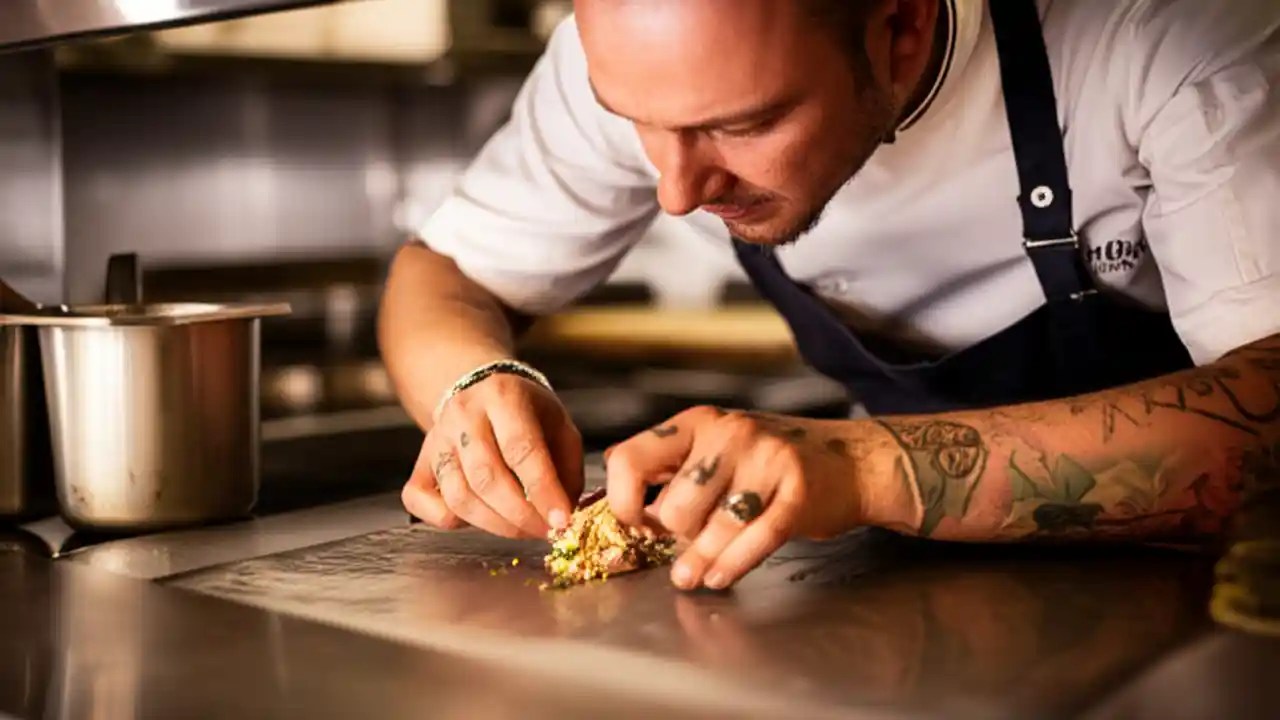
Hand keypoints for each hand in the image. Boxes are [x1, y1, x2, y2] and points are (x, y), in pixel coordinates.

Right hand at [402, 373, 583, 537]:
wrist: (480, 394)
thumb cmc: (526, 415)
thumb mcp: (559, 426)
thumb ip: (567, 469)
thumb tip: (565, 514)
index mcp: (502, 396)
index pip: (521, 449)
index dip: (543, 490)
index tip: (562, 521)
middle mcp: (463, 415)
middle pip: (486, 477)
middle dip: (520, 515)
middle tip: (544, 531)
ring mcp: (435, 440)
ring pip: (459, 496)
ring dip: (496, 525)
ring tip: (523, 529)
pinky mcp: (418, 466)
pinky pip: (425, 505)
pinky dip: (453, 522)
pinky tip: (482, 518)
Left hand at [604, 406, 863, 589]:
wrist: (849, 462)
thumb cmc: (770, 464)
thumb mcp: (714, 450)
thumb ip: (668, 470)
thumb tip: (616, 502)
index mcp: (698, 422)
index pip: (631, 458)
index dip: (623, 501)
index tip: (636, 523)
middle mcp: (730, 433)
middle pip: (676, 507)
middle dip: (675, 536)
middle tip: (685, 541)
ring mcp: (767, 460)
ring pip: (713, 528)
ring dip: (699, 561)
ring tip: (693, 575)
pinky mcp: (799, 492)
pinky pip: (755, 540)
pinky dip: (732, 565)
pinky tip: (719, 578)